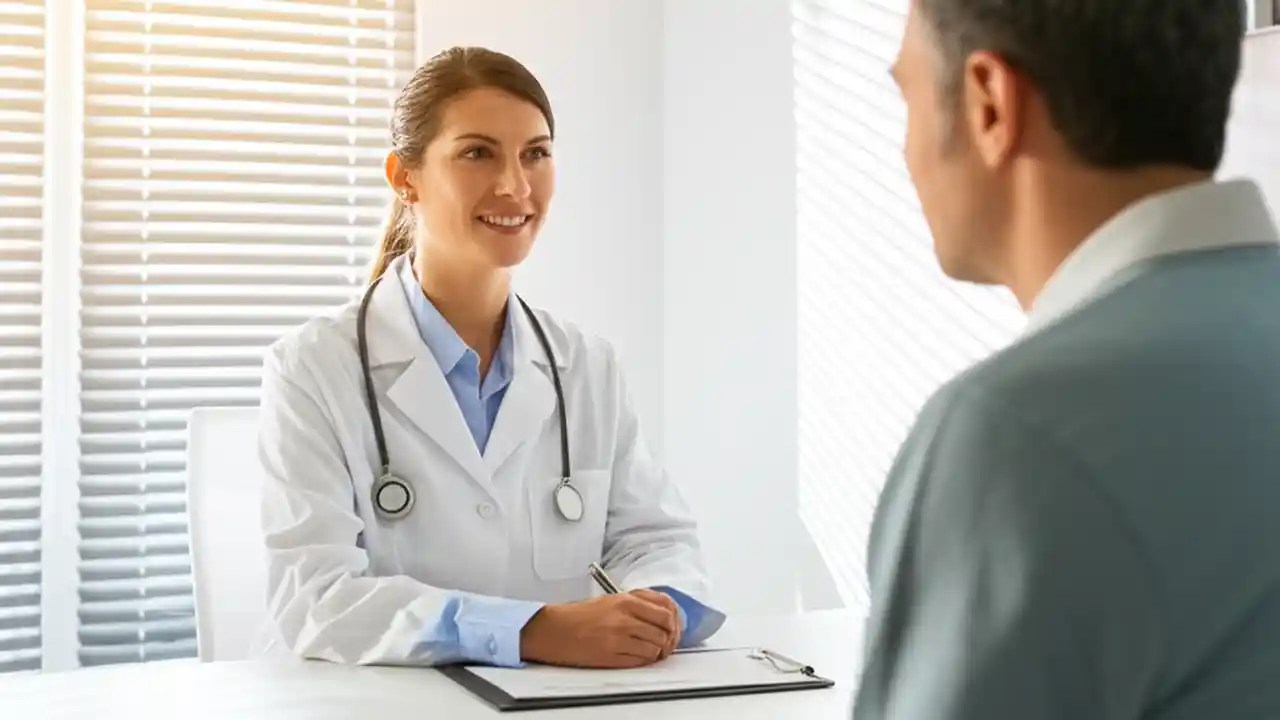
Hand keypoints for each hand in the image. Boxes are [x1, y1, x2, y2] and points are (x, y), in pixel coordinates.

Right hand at [521, 589, 681, 667]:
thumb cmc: (582, 615)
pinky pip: (641, 660)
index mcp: (626, 600)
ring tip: (651, 650)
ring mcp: (619, 637)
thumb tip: (665, 614)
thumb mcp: (612, 600)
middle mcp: (625, 617)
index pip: (666, 609)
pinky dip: (645, 660)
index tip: (673, 626)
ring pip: (655, 647)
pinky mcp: (612, 655)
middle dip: (669, 638)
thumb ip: (638, 603)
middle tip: (666, 642)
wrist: (557, 629)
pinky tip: (640, 656)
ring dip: (657, 651)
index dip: (675, 620)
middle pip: (664, 630)